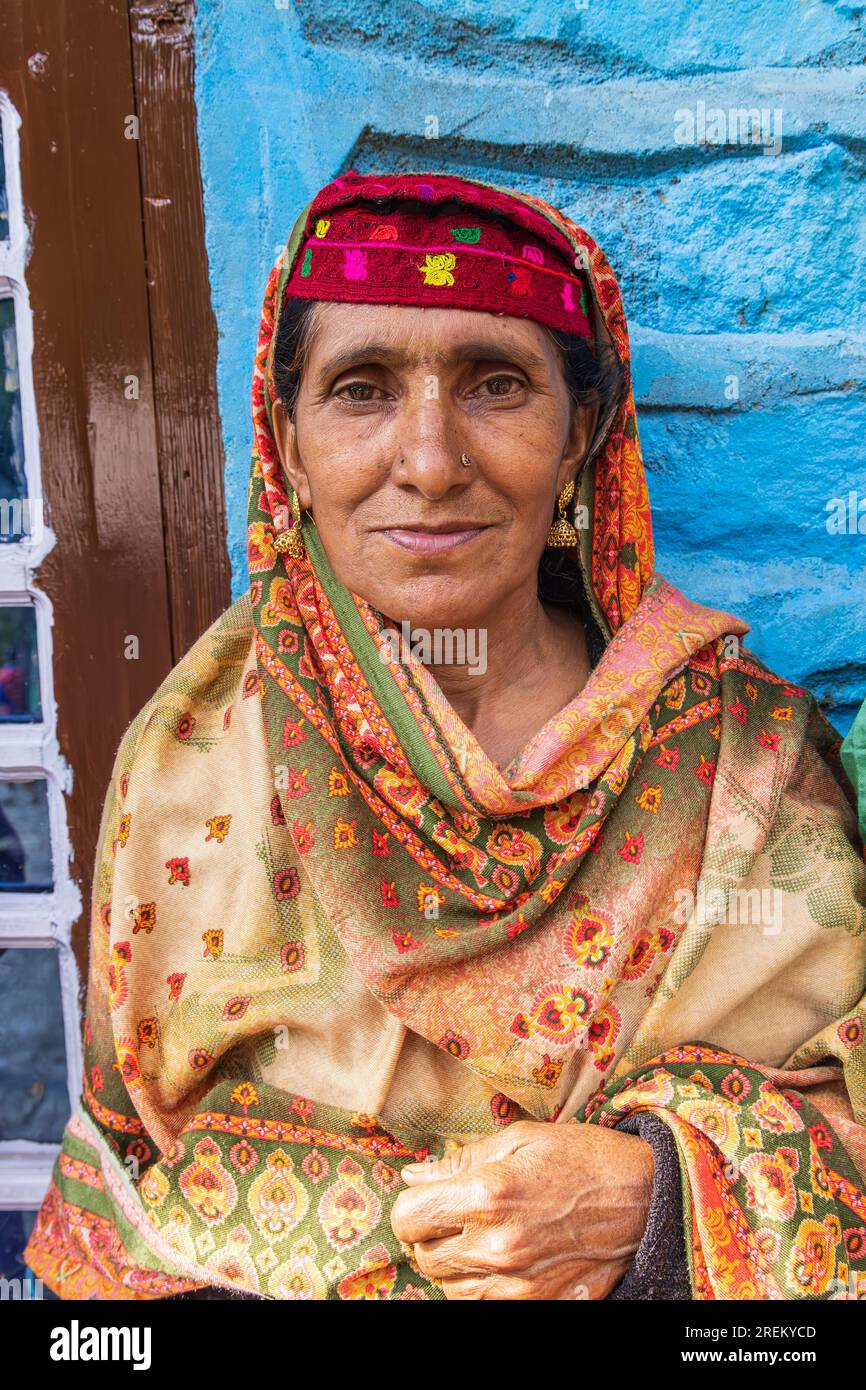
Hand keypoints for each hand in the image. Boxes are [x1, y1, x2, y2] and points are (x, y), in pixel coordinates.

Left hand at [390, 1119, 653, 1299]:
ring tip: (480, 1236)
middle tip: (456, 1214)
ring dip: (454, 1263)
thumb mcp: (519, 1139)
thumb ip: (460, 1160)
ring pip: (448, 1286)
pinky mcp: (534, 1302)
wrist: (643, 1198)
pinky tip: (500, 1258)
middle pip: (424, 1256)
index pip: (408, 1218)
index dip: (412, 1208)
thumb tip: (415, 1177)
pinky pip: (481, 1303)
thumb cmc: (582, 1157)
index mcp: (487, 1193)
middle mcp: (495, 1243)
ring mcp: (515, 1280)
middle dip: (431, 1234)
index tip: (427, 1199)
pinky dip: (480, 1285)